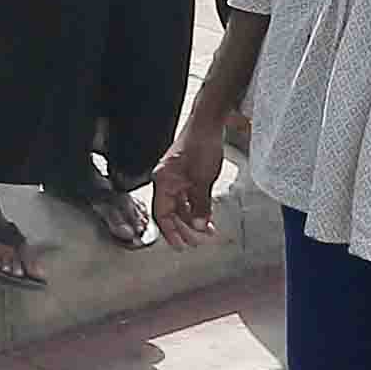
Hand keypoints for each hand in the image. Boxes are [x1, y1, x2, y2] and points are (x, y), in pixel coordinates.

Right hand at [145, 116, 227, 251]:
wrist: (208, 124)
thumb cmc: (201, 145)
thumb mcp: (203, 180)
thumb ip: (200, 205)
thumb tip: (200, 227)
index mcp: (163, 181)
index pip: (162, 214)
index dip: (170, 232)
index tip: (180, 245)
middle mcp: (167, 181)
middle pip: (171, 212)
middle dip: (185, 229)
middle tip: (197, 242)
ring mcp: (176, 178)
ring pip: (181, 206)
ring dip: (193, 220)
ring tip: (206, 232)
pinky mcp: (186, 174)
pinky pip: (188, 197)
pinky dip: (197, 208)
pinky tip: (207, 216)